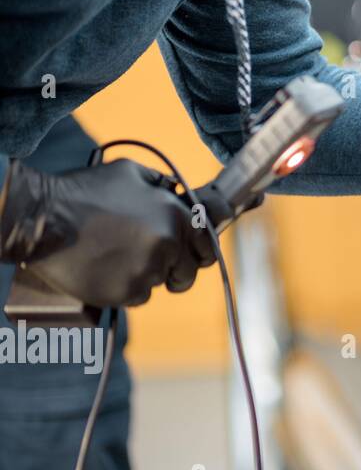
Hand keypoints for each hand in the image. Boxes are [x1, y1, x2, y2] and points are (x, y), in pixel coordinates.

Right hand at [0, 158, 217, 307]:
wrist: (44, 219)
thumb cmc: (84, 192)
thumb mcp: (130, 172)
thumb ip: (160, 184)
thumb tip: (174, 191)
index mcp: (176, 216)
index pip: (207, 244)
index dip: (200, 251)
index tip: (193, 256)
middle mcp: (168, 245)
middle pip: (187, 270)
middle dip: (175, 269)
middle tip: (151, 262)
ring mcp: (148, 271)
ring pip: (158, 282)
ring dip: (145, 275)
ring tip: (118, 259)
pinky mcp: (126, 293)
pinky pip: (137, 296)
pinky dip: (125, 288)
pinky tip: (107, 271)